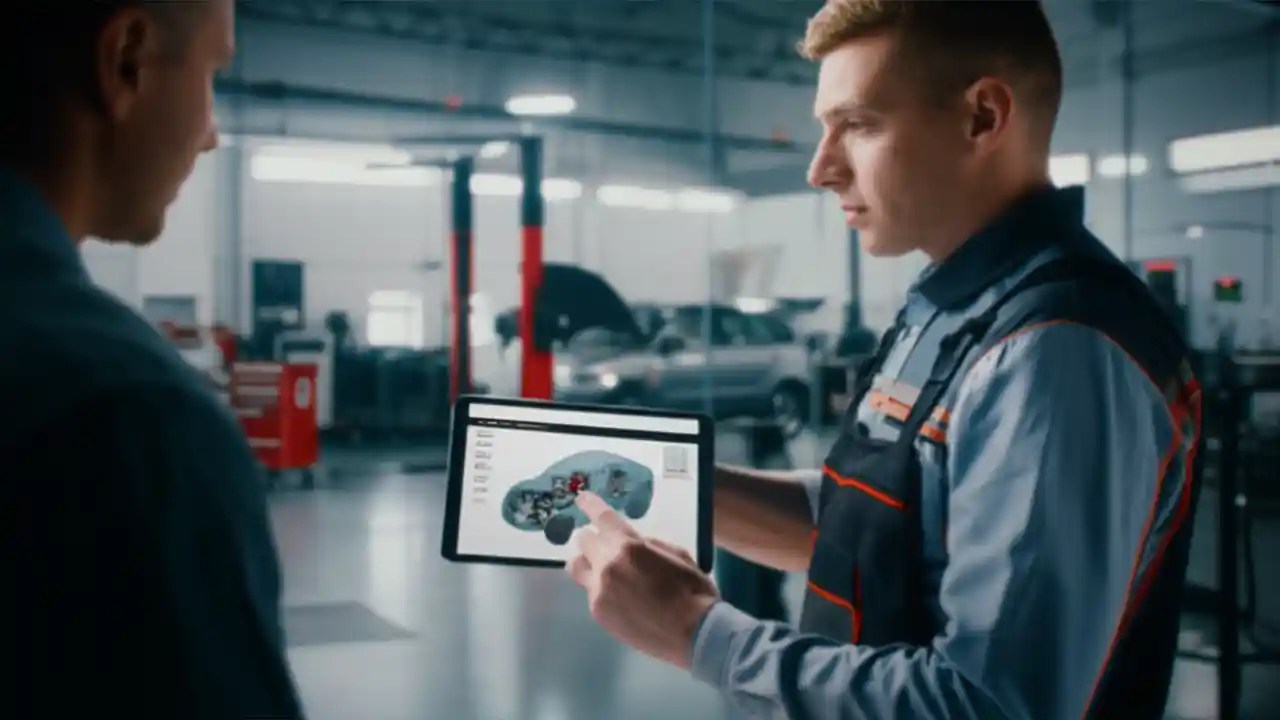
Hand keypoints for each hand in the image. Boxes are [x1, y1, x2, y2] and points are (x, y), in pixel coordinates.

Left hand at [566, 492, 719, 670]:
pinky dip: (602, 589)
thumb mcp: (678, 554)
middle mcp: (607, 565)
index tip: (582, 498)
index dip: (590, 505)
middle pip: (583, 541)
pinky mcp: (598, 613)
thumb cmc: (693, 590)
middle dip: (594, 538)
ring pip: (578, 567)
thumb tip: (633, 544)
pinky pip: (591, 592)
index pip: (602, 518)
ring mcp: (599, 591)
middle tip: (605, 543)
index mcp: (629, 546)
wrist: (695, 634)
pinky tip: (622, 598)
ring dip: (588, 562)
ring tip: (604, 570)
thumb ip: (649, 545)